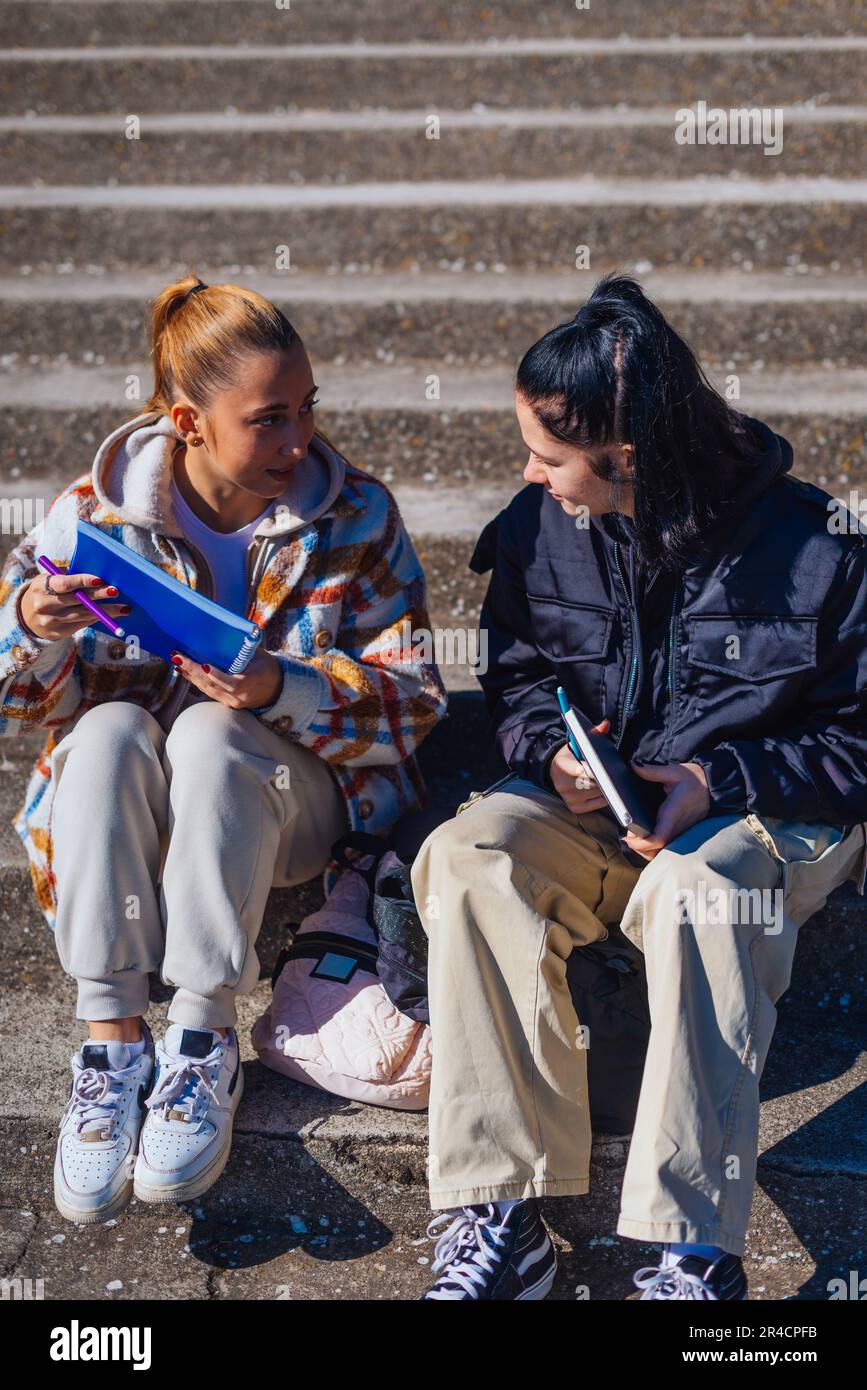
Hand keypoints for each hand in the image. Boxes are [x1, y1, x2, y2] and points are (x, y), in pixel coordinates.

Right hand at [18, 572, 131, 640]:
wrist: (26, 617)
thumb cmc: (46, 592)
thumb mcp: (48, 580)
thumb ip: (68, 576)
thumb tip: (98, 576)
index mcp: (41, 586)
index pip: (64, 584)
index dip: (82, 581)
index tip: (100, 580)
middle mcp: (44, 605)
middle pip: (77, 600)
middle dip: (99, 596)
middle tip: (116, 591)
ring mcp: (51, 621)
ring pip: (83, 614)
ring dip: (106, 612)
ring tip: (124, 608)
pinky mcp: (58, 633)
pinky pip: (82, 624)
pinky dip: (98, 618)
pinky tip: (111, 616)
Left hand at [169, 648, 283, 710]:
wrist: (276, 690)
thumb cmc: (267, 668)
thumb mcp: (260, 655)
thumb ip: (245, 646)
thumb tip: (234, 628)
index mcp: (250, 683)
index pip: (231, 682)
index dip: (216, 674)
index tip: (203, 665)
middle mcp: (238, 696)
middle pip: (212, 685)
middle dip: (192, 670)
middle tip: (178, 657)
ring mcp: (231, 701)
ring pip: (207, 689)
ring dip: (190, 675)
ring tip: (177, 661)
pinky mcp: (225, 701)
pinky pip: (208, 691)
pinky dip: (195, 680)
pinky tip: (184, 671)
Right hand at [548, 717, 612, 813]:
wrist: (555, 771)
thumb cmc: (571, 755)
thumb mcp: (577, 742)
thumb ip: (593, 733)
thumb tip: (606, 724)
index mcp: (561, 766)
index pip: (579, 770)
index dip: (594, 771)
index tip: (605, 770)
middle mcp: (562, 784)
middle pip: (591, 784)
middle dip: (605, 779)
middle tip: (618, 775)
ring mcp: (568, 798)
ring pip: (596, 793)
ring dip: (608, 788)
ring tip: (616, 781)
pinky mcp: (575, 808)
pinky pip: (597, 804)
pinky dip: (606, 797)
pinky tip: (610, 790)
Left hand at [622, 759, 710, 860]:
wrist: (712, 786)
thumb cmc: (694, 779)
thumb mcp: (674, 771)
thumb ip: (652, 772)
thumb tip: (633, 767)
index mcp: (673, 813)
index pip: (659, 837)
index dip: (643, 843)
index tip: (629, 839)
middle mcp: (677, 827)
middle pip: (657, 851)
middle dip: (639, 848)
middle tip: (628, 836)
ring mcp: (681, 833)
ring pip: (662, 852)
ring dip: (646, 850)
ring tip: (635, 837)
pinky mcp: (682, 833)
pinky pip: (667, 847)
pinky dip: (654, 848)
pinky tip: (645, 838)